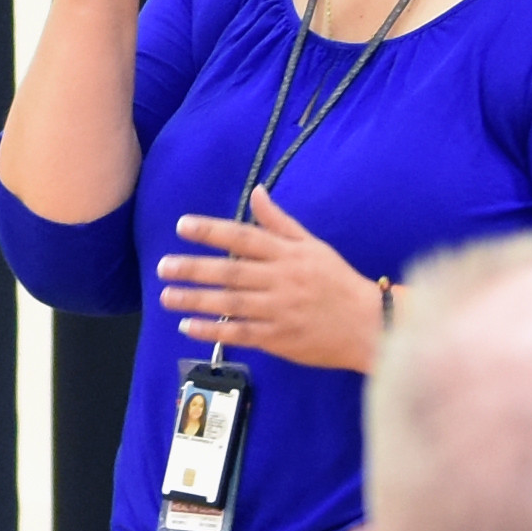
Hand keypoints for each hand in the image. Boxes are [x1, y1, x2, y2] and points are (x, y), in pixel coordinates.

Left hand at [157, 185, 381, 375]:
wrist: (368, 324)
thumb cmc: (337, 281)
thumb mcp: (312, 245)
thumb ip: (279, 221)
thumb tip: (256, 191)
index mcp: (288, 254)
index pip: (244, 237)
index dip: (212, 231)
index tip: (182, 226)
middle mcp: (281, 280)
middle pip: (231, 272)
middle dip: (194, 268)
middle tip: (163, 266)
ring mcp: (279, 311)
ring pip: (230, 303)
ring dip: (195, 300)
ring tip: (167, 296)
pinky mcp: (279, 339)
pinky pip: (241, 333)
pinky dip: (213, 330)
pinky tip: (188, 327)